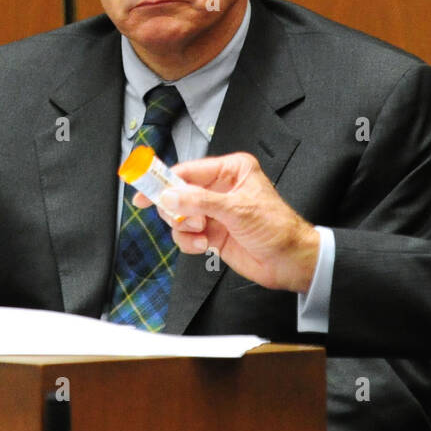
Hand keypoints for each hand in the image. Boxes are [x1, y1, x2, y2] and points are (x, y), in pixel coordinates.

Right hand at [137, 152, 320, 293]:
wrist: (288, 260)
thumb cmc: (276, 227)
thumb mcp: (237, 209)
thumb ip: (200, 201)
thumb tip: (169, 196)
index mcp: (232, 170)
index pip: (189, 170)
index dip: (163, 180)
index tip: (142, 188)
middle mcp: (221, 188)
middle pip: (178, 194)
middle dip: (177, 210)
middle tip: (186, 220)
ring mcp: (215, 211)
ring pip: (178, 216)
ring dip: (184, 228)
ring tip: (203, 233)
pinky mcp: (212, 232)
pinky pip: (186, 234)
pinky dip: (189, 242)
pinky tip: (205, 245)